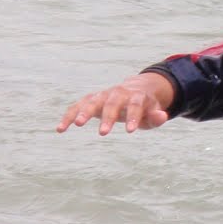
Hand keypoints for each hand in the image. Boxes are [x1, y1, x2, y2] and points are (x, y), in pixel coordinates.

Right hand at [57, 72, 175, 135]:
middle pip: (112, 102)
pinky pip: (77, 106)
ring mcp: (103, 95)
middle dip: (108, 117)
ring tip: (76, 125)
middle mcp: (118, 93)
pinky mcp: (91, 100)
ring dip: (84, 112)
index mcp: (136, 95)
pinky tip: (60, 129)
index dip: (134, 116)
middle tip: (103, 133)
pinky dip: (69, 115)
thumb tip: (162, 116)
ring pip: (92, 101)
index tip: (130, 131)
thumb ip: (156, 117)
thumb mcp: (153, 112)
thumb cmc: (145, 106)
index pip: (135, 104)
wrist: (136, 89)